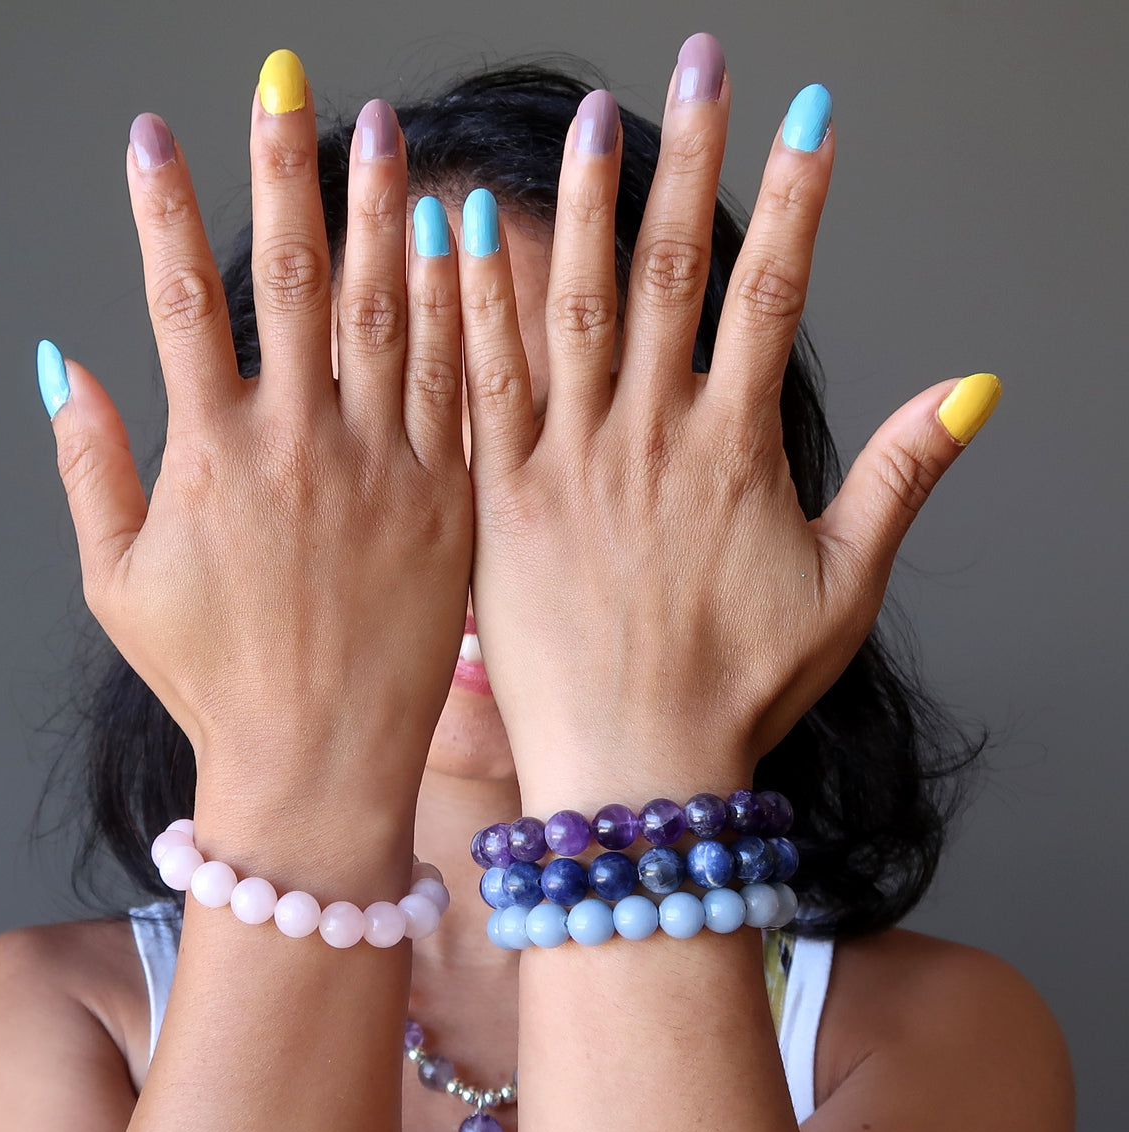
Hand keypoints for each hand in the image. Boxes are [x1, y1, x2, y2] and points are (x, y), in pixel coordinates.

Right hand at [39, 54, 470, 807]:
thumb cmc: (215, 682)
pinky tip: (455, 242)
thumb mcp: (118, 585)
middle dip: (286, 174)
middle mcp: (300, 445)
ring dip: (380, 216)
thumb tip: (62, 365)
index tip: (155, 132)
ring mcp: (385, 470)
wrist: (319, 762)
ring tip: (381, 134)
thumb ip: (87, 470)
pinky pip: (456, 387)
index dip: (163, 207)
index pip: (178, 298)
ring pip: (385, 316)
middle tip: (288, 87)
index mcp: (213, 457)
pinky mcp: (449, 502)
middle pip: (294, 280)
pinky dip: (456, 309)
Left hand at [456, 54, 999, 807]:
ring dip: (585, 206)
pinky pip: (484, 385)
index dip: (796, 199)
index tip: (806, 113)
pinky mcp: (503, 500)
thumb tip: (971, 389)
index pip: (772, 295)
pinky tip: (455, 227)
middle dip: (690, 162)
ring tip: (592, 117)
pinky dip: (471, 304)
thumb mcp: (843, 590)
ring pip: (576, 309)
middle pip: (673, 275)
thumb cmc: (738, 692)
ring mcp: (571, 464)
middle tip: (699, 66)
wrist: (634, 767)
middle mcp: (652, 438)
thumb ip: (898, 480)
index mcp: (735, 451)